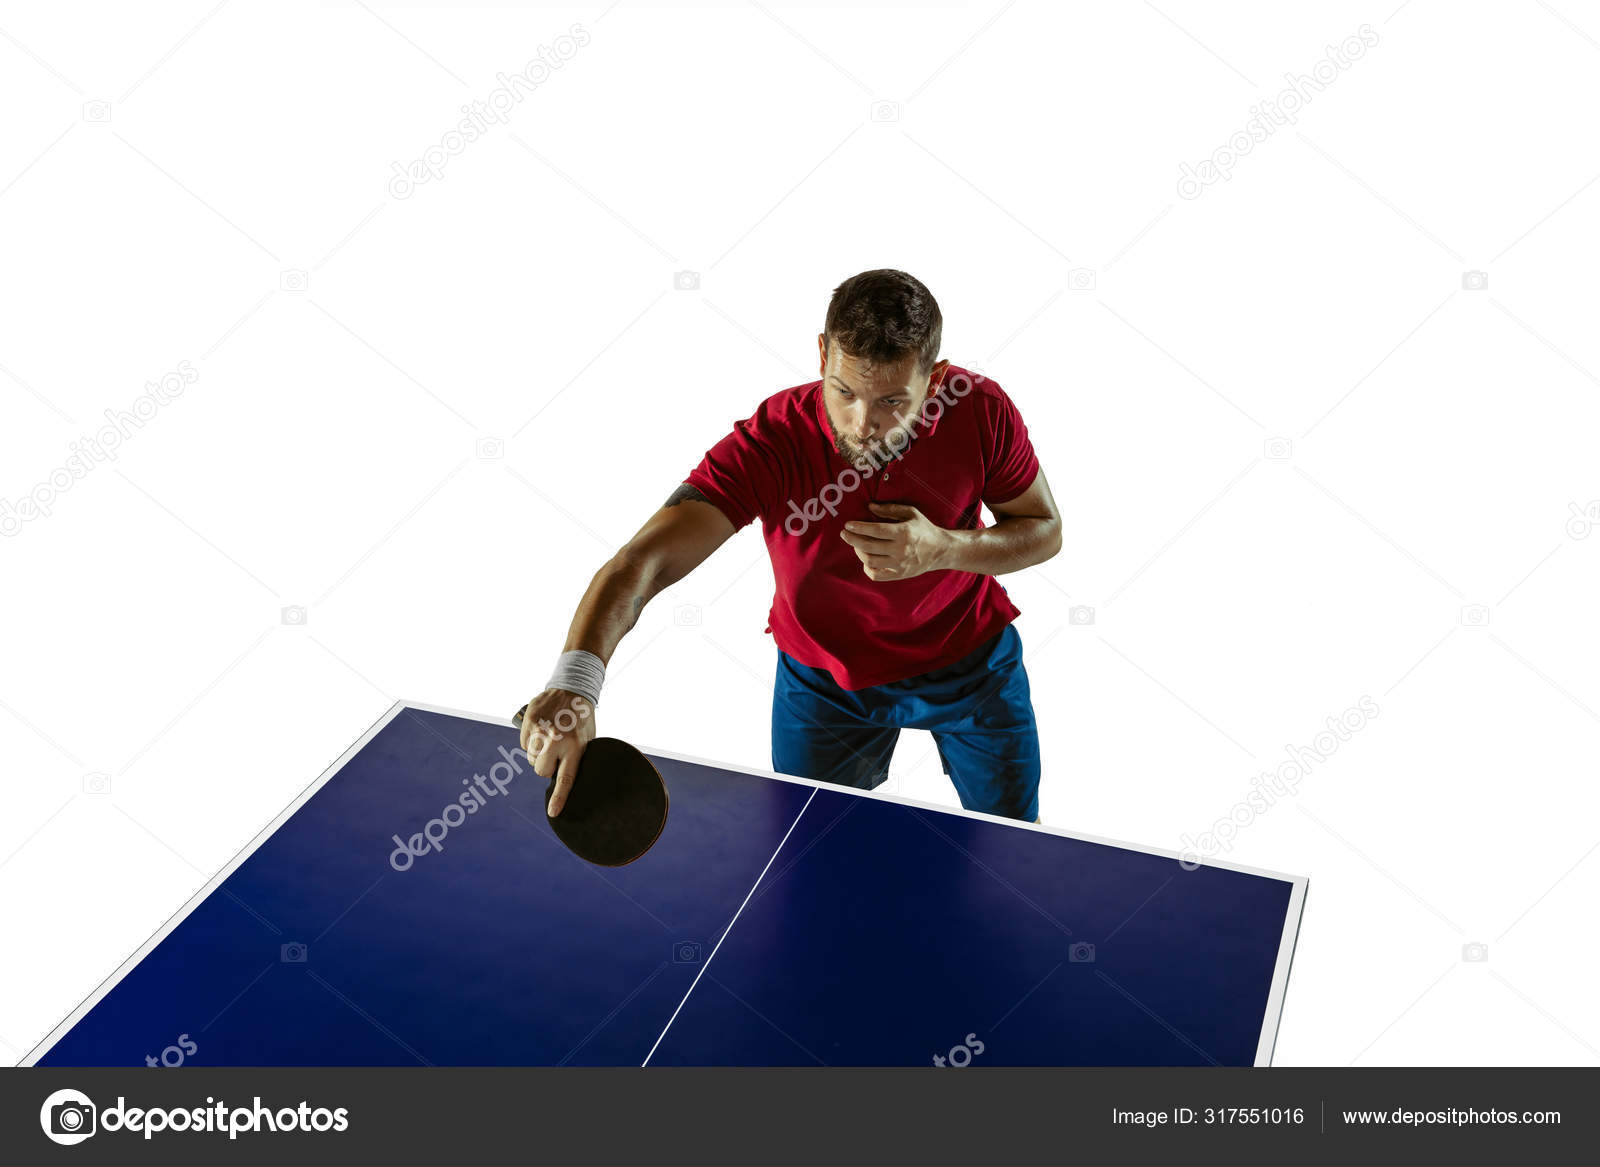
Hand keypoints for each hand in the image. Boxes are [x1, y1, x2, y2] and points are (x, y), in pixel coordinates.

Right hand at [517, 687, 596, 816]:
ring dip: (537, 753)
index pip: (565, 778)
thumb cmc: (582, 719)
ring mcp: (541, 730)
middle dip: (544, 767)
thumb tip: (562, 780)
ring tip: (549, 738)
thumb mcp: (586, 740)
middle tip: (554, 755)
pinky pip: (524, 743)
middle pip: (540, 770)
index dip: (559, 798)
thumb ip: (574, 758)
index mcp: (575, 747)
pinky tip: (541, 730)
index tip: (553, 813)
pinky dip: (530, 741)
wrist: (573, 689)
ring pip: (531, 757)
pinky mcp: (529, 720)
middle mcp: (556, 740)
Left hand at [839, 502, 949, 580]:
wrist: (940, 550)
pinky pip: (876, 575)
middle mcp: (901, 550)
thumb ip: (890, 509)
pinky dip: (867, 568)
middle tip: (845, 534)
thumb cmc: (923, 529)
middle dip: (852, 539)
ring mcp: (899, 564)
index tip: (848, 525)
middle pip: (869, 546)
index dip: (859, 527)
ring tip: (856, 544)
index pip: (876, 530)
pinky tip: (866, 559)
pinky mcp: (899, 575)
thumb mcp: (911, 513)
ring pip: (870, 561)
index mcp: (903, 533)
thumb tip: (870, 507)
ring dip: (858, 552)